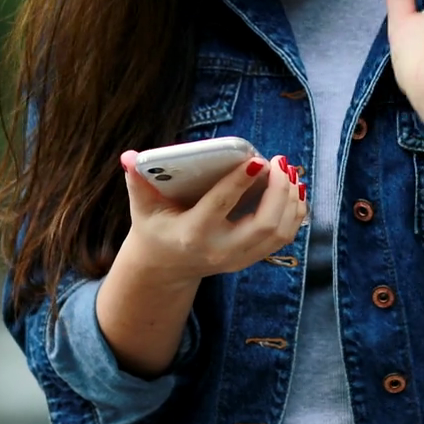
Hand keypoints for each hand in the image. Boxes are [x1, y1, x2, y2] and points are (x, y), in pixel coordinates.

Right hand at [114, 148, 307, 286]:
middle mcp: (220, 249)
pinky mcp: (250, 258)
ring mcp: (238, 258)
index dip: (240, 182)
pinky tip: (294, 189)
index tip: (257, 160)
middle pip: (263, 224)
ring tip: (290, 171)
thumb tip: (128, 156)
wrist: (165, 267)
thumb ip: (136, 181)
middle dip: (279, 191)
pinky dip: (294, 213)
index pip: (220, 206)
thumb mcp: (142, 207)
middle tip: (280, 161)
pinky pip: (283, 237)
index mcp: (192, 233)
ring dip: (291, 200)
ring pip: (279, 232)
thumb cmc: (154, 228)